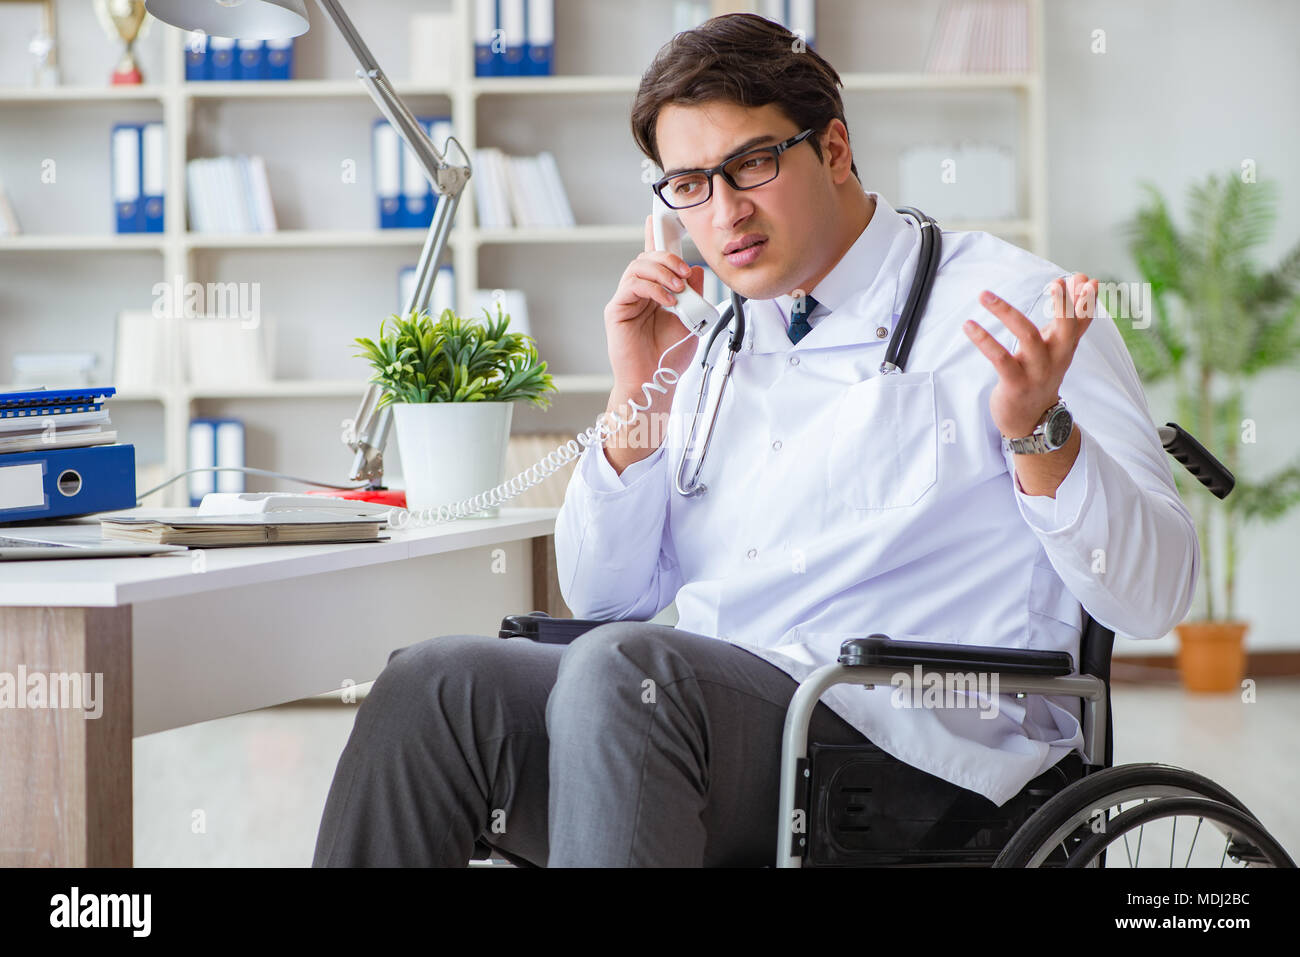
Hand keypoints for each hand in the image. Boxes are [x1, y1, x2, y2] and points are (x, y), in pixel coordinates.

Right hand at [602, 214, 705, 389]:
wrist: (654, 381)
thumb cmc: (668, 356)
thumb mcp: (691, 321)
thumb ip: (693, 295)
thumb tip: (695, 271)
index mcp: (654, 292)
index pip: (653, 259)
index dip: (654, 236)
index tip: (657, 219)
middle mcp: (638, 293)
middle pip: (646, 258)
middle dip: (667, 258)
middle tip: (684, 273)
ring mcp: (626, 300)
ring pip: (638, 267)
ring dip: (662, 272)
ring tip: (678, 289)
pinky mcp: (616, 309)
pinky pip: (632, 285)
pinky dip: (652, 288)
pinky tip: (667, 300)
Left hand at [962, 273, 1097, 438]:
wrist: (1031, 420)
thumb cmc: (1042, 374)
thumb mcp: (1059, 347)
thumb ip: (1070, 317)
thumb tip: (1083, 280)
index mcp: (1066, 347)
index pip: (1082, 321)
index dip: (1086, 301)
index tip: (1085, 278)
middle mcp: (1056, 358)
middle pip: (1066, 328)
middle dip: (1063, 305)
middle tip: (1058, 281)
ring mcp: (1036, 371)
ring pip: (1028, 337)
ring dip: (1006, 313)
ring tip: (985, 295)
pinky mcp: (1015, 383)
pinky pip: (1000, 358)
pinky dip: (983, 340)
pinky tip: (969, 326)